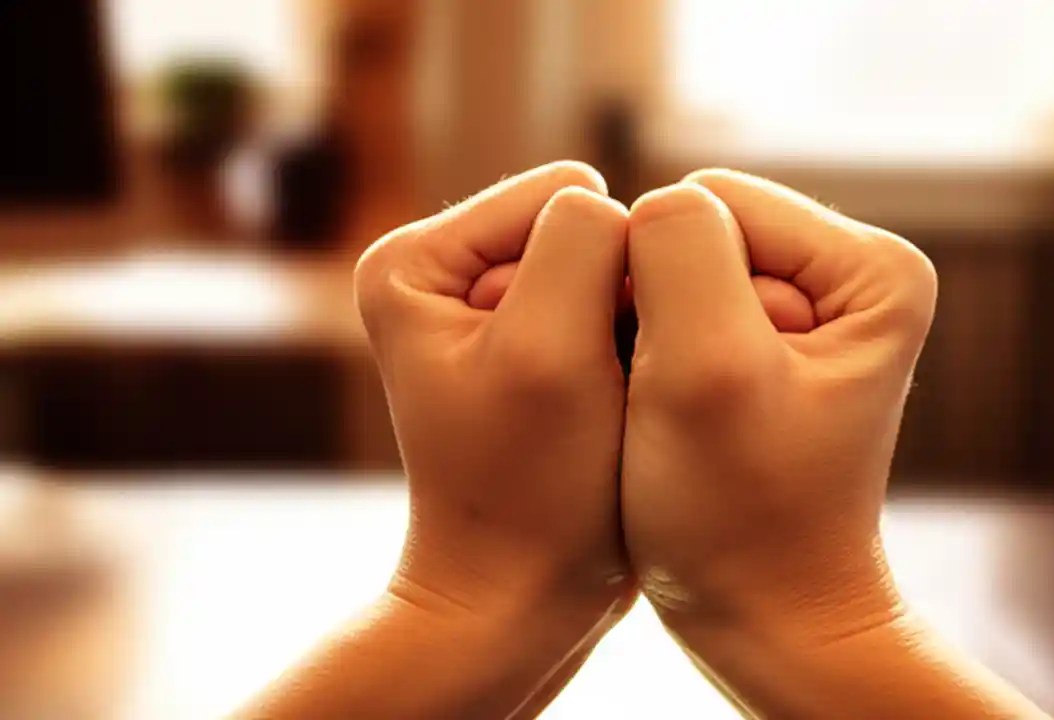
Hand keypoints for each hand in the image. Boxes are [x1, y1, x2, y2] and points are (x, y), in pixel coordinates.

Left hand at [352, 161, 632, 715]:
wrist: (524, 601)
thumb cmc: (532, 488)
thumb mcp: (551, 346)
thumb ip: (584, 239)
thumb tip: (620, 206)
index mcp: (417, 258)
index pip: (567, 197)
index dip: (604, 277)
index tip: (587, 366)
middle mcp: (445, 275)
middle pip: (590, 233)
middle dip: (618, 306)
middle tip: (603, 392)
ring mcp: (493, 313)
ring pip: (616, 275)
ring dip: (634, 335)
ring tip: (611, 406)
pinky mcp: (535, 349)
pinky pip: (617, 316)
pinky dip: (635, 358)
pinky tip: (619, 412)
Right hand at [623, 169, 933, 631]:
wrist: (767, 618)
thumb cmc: (742, 514)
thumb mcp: (705, 370)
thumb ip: (678, 251)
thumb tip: (651, 203)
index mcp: (872, 266)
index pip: (709, 200)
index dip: (660, 283)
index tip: (677, 379)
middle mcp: (852, 277)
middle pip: (695, 232)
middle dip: (657, 312)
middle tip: (673, 407)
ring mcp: (811, 314)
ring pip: (674, 273)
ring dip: (649, 340)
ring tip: (672, 418)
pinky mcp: (771, 349)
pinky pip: (677, 313)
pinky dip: (654, 362)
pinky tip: (670, 421)